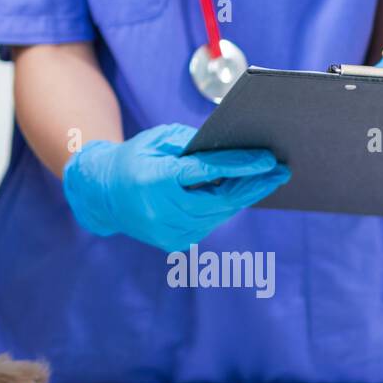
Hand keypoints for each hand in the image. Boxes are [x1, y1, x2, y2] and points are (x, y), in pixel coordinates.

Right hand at [62, 123, 290, 252]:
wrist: (102, 194)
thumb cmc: (134, 158)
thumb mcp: (158, 140)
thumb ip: (193, 143)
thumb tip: (231, 147)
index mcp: (155, 179)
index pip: (206, 172)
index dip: (239, 166)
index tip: (268, 160)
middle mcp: (161, 210)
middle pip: (220, 200)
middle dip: (253, 185)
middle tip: (280, 171)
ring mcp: (167, 231)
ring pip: (218, 214)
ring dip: (242, 197)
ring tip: (265, 179)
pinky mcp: (172, 243)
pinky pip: (209, 224)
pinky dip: (223, 208)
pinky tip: (239, 193)